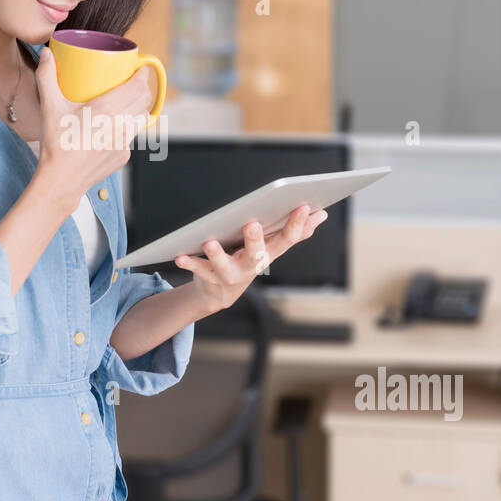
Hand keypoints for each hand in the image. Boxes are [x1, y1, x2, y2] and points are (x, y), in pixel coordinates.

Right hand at [33, 47, 153, 206]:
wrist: (61, 180)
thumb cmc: (56, 144)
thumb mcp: (51, 107)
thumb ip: (47, 77)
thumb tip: (46, 53)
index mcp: (107, 110)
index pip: (138, 87)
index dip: (143, 75)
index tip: (140, 68)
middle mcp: (121, 125)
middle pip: (144, 100)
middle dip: (141, 88)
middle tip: (132, 81)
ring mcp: (125, 142)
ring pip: (141, 118)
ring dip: (136, 108)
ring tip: (124, 102)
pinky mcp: (124, 156)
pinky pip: (131, 136)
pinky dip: (126, 128)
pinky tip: (111, 127)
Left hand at [173, 204, 328, 313]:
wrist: (218, 294)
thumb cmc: (247, 261)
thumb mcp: (272, 248)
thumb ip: (296, 232)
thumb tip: (321, 214)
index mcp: (268, 254)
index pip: (287, 240)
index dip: (296, 225)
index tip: (303, 206)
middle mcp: (250, 266)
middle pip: (255, 254)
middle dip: (255, 240)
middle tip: (252, 224)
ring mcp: (228, 274)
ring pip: (222, 265)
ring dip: (216, 255)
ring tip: (209, 242)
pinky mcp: (207, 277)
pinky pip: (196, 269)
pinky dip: (188, 263)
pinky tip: (179, 256)